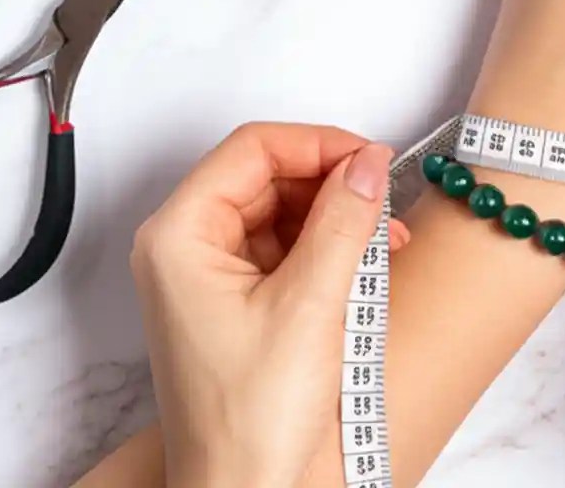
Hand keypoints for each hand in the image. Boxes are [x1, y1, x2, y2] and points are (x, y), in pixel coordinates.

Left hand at [130, 123, 406, 487]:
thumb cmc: (249, 419)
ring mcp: (210, 276)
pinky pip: (286, 250)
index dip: (318, 145)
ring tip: (384, 241)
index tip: (370, 159)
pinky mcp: (237, 301)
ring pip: (282, 212)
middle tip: (384, 202)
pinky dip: (328, 251)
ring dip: (337, 219)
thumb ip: (343, 223)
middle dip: (332, 185)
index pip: (252, 150)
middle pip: (267, 176)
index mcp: (180, 237)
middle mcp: (186, 249)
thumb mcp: (310, 305)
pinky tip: (365, 265)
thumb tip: (368, 164)